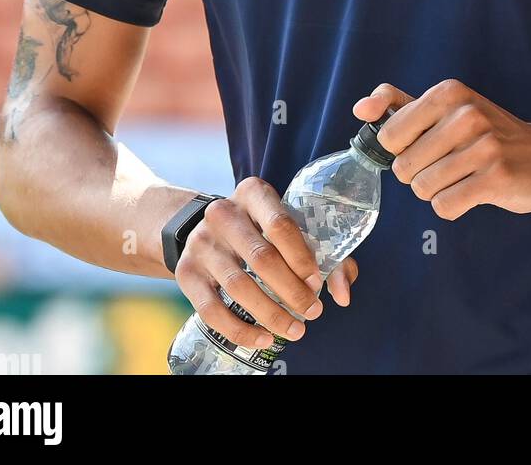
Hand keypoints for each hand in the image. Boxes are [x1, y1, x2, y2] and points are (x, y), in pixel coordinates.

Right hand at [174, 176, 357, 351]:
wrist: (204, 228)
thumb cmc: (259, 228)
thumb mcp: (286, 224)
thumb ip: (324, 253)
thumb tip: (344, 294)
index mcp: (253, 193)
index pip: (280, 224)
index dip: (301, 257)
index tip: (317, 282)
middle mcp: (223, 214)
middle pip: (262, 258)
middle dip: (292, 291)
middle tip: (313, 311)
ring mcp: (201, 243)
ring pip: (238, 286)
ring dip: (271, 314)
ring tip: (296, 330)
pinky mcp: (186, 272)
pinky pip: (211, 309)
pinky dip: (239, 329)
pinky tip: (262, 337)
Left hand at [352, 80, 530, 218]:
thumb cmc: (488, 134)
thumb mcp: (447, 108)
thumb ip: (399, 104)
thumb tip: (359, 108)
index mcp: (448, 93)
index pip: (389, 134)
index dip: (401, 150)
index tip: (425, 146)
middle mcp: (466, 114)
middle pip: (404, 167)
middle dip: (419, 175)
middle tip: (449, 165)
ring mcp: (483, 145)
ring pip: (423, 189)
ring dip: (437, 192)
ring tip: (462, 178)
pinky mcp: (496, 177)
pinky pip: (445, 206)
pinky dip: (452, 206)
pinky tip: (472, 192)